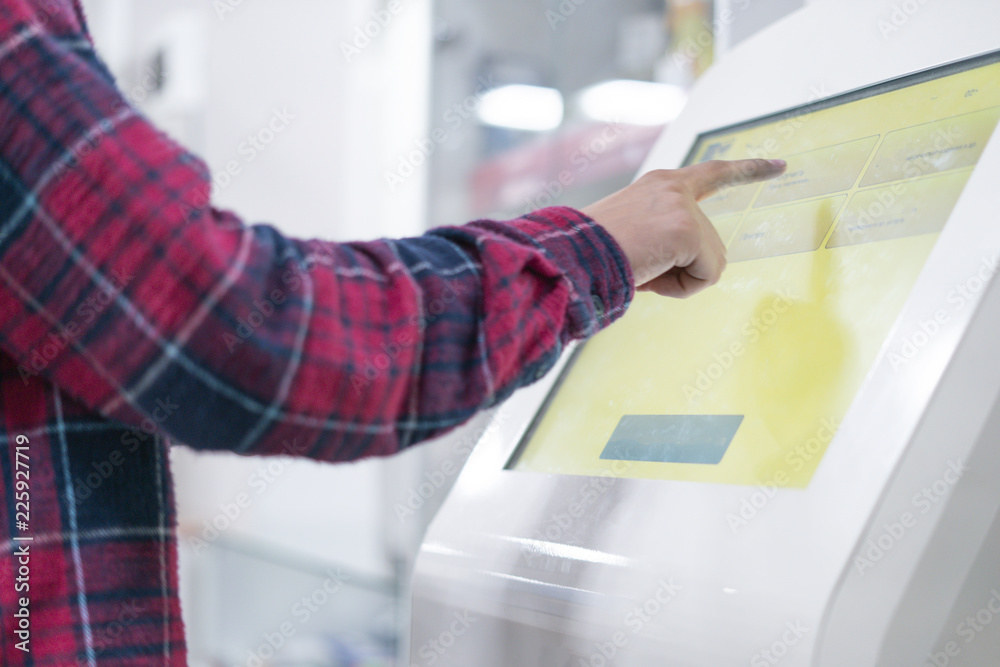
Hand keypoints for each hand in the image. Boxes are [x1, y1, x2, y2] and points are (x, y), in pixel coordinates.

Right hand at [582, 158, 785, 297]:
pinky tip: (650, 277)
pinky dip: (680, 289)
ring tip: (639, 270)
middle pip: (710, 246)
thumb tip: (688, 272)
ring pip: (709, 265)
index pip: (712, 173)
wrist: (569, 255)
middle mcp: (674, 188)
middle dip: (681, 271)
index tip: (781, 165)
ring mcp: (682, 208)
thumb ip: (662, 239)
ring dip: (676, 281)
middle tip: (639, 268)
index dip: (748, 170)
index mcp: (659, 186)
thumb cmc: (588, 254)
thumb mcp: (629, 237)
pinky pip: (706, 277)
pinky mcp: (688, 231)